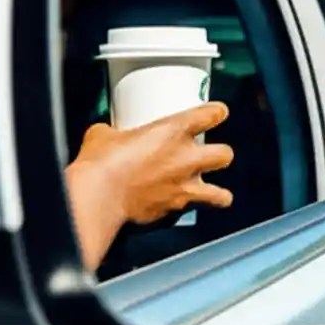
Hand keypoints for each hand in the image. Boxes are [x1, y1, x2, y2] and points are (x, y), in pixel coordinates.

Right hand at [65, 102, 234, 271]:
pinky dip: (187, 211)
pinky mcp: (175, 212)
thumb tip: (109, 134)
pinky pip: (191, 212)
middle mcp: (187, 158)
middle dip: (221, 155)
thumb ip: (115, 132)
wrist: (99, 197)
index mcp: (174, 130)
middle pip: (225, 155)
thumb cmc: (101, 162)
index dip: (217, 112)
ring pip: (221, 194)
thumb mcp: (105, 134)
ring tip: (215, 194)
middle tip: (211, 156)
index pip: (211, 114)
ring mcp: (184, 188)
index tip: (218, 113)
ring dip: (218, 194)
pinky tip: (179, 209)